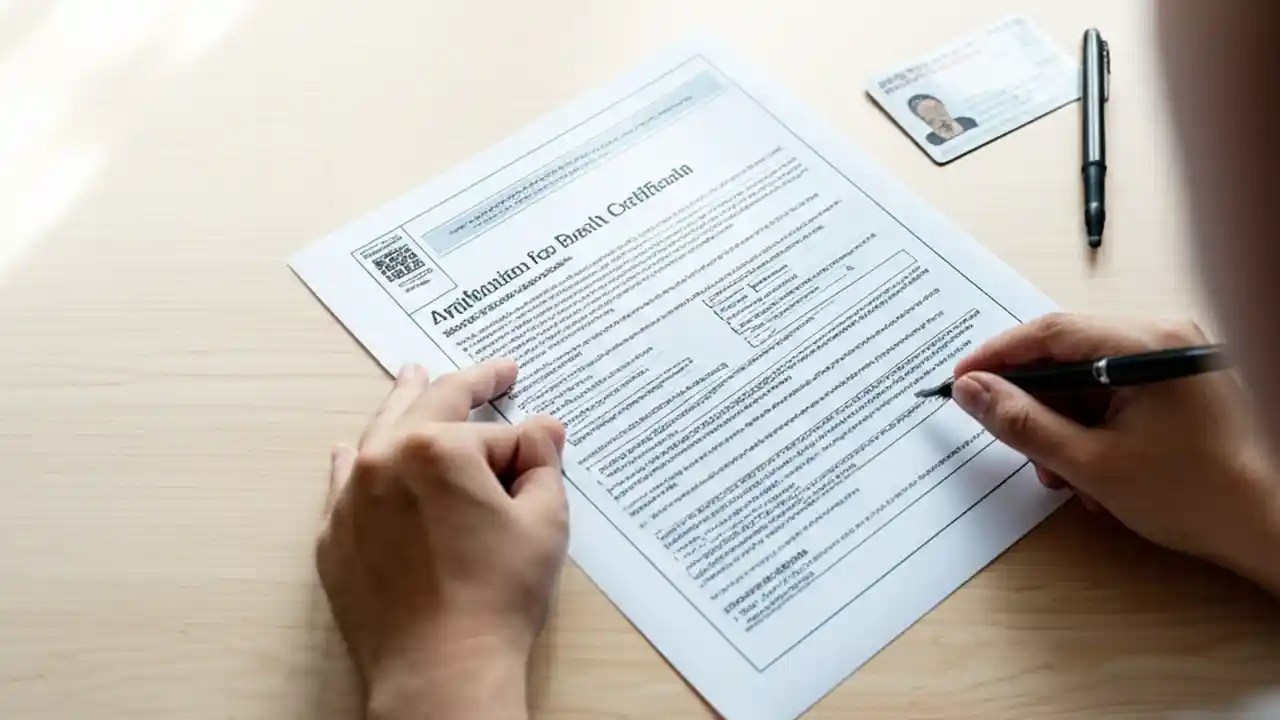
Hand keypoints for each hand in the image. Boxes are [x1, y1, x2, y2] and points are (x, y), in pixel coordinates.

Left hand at [315, 359, 568, 719]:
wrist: (440, 670)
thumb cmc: (495, 598)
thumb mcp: (544, 520)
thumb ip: (543, 462)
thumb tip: (543, 429)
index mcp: (438, 447)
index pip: (494, 434)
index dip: (527, 449)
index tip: (543, 448)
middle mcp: (384, 459)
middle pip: (427, 407)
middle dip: (463, 386)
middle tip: (488, 374)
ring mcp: (351, 498)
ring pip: (379, 436)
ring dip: (402, 406)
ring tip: (411, 378)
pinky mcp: (333, 537)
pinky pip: (341, 482)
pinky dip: (355, 460)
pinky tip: (353, 448)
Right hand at [952, 314, 1279, 592]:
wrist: (1268, 529)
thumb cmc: (1196, 496)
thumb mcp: (1090, 464)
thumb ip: (1022, 422)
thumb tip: (971, 391)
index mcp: (1148, 345)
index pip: (1051, 332)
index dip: (997, 356)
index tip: (961, 379)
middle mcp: (1166, 340)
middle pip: (1070, 357)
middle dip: (1036, 407)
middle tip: (1015, 445)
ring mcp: (1177, 362)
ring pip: (1090, 382)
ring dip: (1064, 428)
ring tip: (1065, 477)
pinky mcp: (1182, 386)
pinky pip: (1117, 395)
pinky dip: (1094, 430)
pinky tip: (1093, 473)